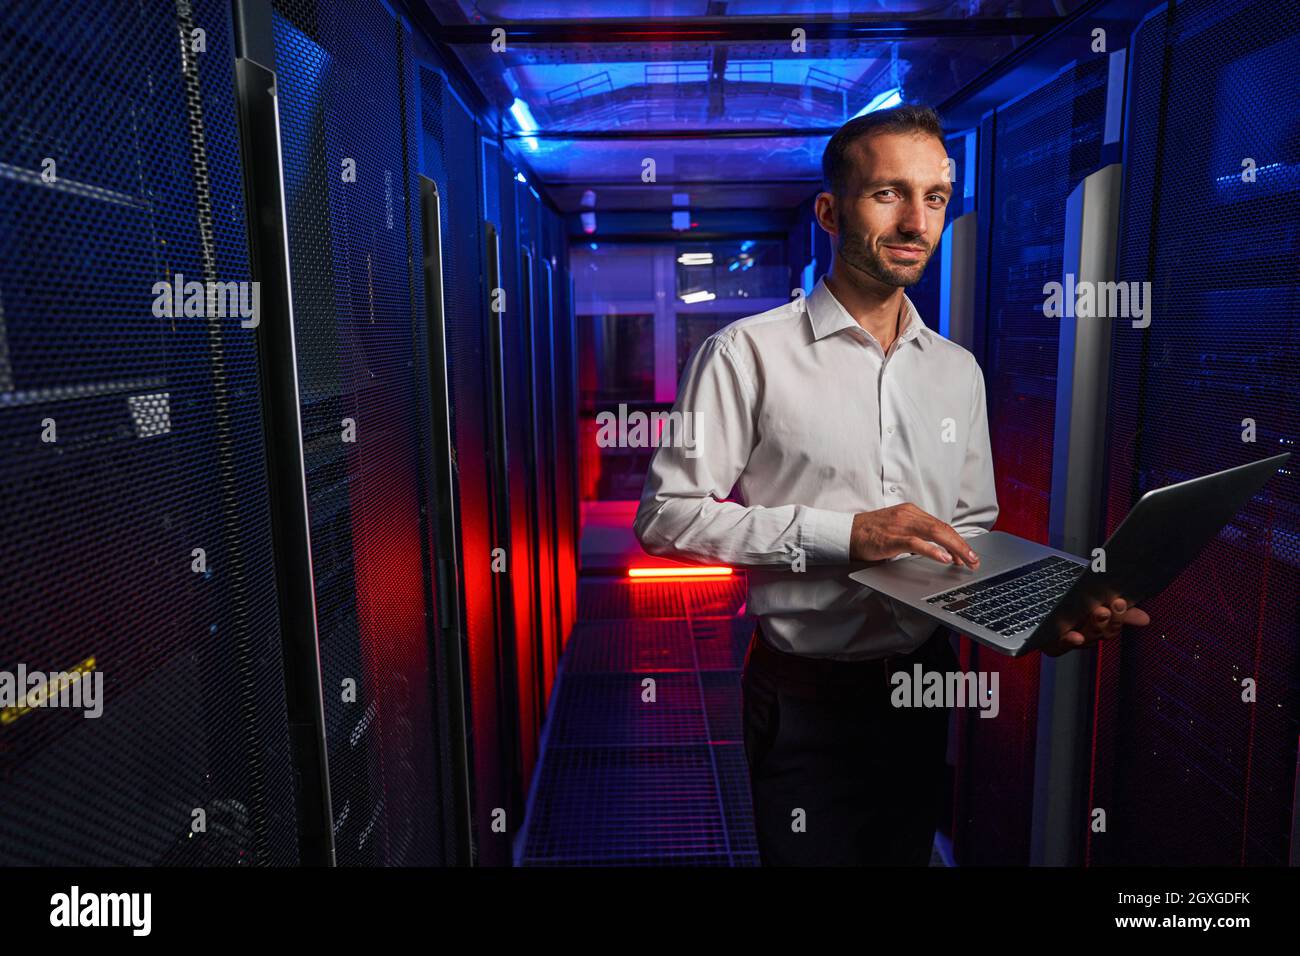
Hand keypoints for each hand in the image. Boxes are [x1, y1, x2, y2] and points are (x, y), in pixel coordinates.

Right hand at [849, 503, 980, 568]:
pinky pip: (916, 543)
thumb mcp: (897, 528)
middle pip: (942, 528)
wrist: (846, 532)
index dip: (957, 541)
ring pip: (935, 533)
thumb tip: (940, 549)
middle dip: (962, 545)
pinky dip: (933, 550)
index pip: (941, 526)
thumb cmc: (870, 533)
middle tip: (974, 560)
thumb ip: (917, 534)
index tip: (967, 555)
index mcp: (911, 512)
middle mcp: (908, 515)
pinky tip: (944, 558)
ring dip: (954, 548)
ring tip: (966, 560)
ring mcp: (900, 526)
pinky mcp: (891, 538)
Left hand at [1041, 595, 1149, 656]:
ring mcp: (1066, 640)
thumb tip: (1145, 619)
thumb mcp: (1093, 601)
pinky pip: (1060, 646)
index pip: (1111, 628)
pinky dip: (1069, 641)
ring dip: (1093, 627)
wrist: (1034, 599)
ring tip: (1098, 612)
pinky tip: (1075, 636)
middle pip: (1100, 633)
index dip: (1118, 618)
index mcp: (1095, 628)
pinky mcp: (1048, 642)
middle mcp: (1083, 636)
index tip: (1120, 602)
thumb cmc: (1066, 602)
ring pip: (1084, 638)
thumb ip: (1117, 611)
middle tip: (1110, 606)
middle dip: (1107, 620)